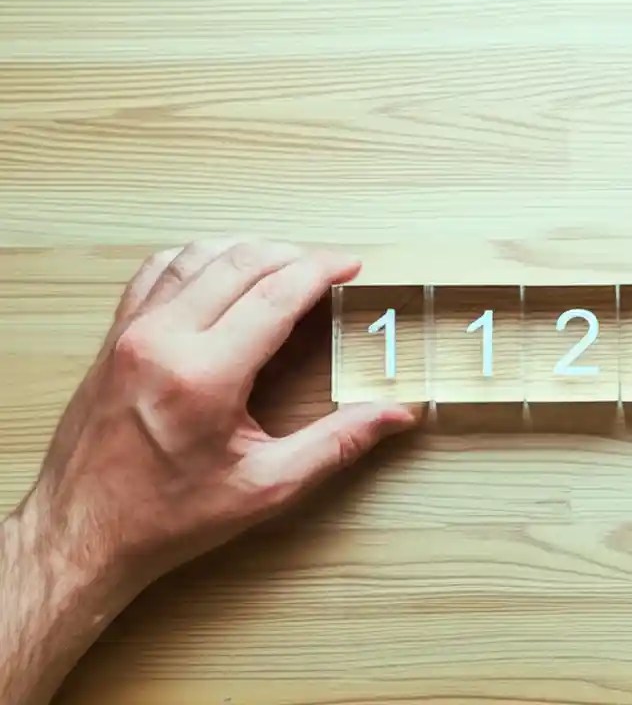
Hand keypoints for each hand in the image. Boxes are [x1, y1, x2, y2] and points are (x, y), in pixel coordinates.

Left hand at [19, 239, 420, 593]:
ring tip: (283, 266)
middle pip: (240, 262)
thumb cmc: (168, 516)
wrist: (83, 533)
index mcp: (204, 375)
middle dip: (293, 255)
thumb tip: (395, 415)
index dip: (320, 270)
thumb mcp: (267, 486)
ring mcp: (131, 333)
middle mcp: (162, 340)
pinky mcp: (114, 337)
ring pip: (197, 256)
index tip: (350, 264)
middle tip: (327, 268)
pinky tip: (221, 273)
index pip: (275, 294)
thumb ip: (337, 443)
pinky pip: (158, 271)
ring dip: (247, 251)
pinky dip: (198, 260)